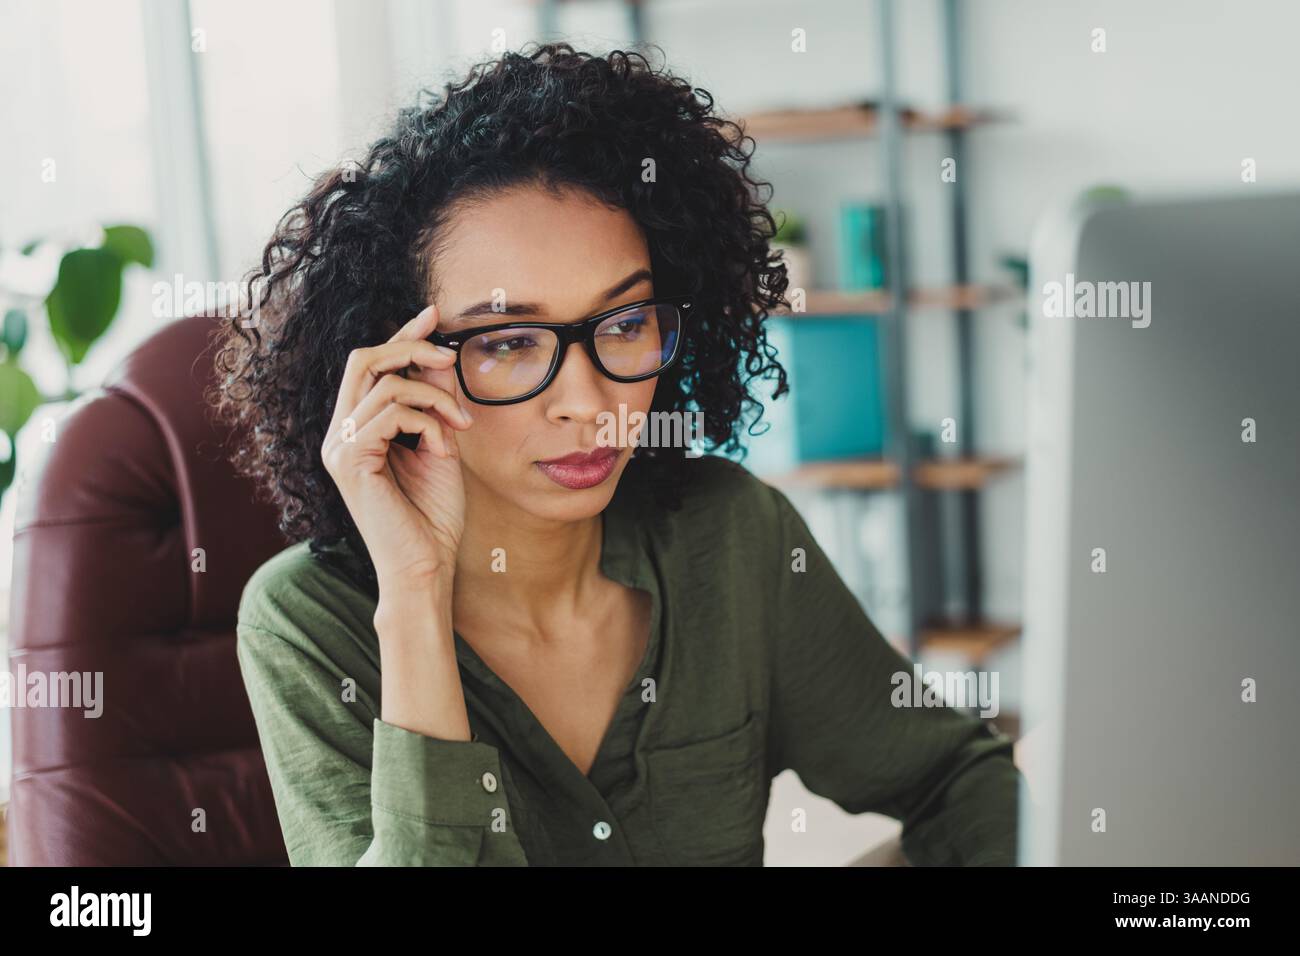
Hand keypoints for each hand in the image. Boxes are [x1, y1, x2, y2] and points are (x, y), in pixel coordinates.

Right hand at [321, 304, 472, 583]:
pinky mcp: (349, 461)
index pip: (371, 367)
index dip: (401, 336)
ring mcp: (339, 448)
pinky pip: (391, 413)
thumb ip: (433, 403)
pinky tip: (445, 449)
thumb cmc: (433, 515)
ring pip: (386, 385)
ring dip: (435, 398)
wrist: (426, 566)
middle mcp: (338, 435)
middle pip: (364, 360)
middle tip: (450, 358)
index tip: (434, 313)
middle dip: (411, 348)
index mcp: (356, 430)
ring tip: (459, 427)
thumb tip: (439, 354)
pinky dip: (428, 422)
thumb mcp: (440, 444)